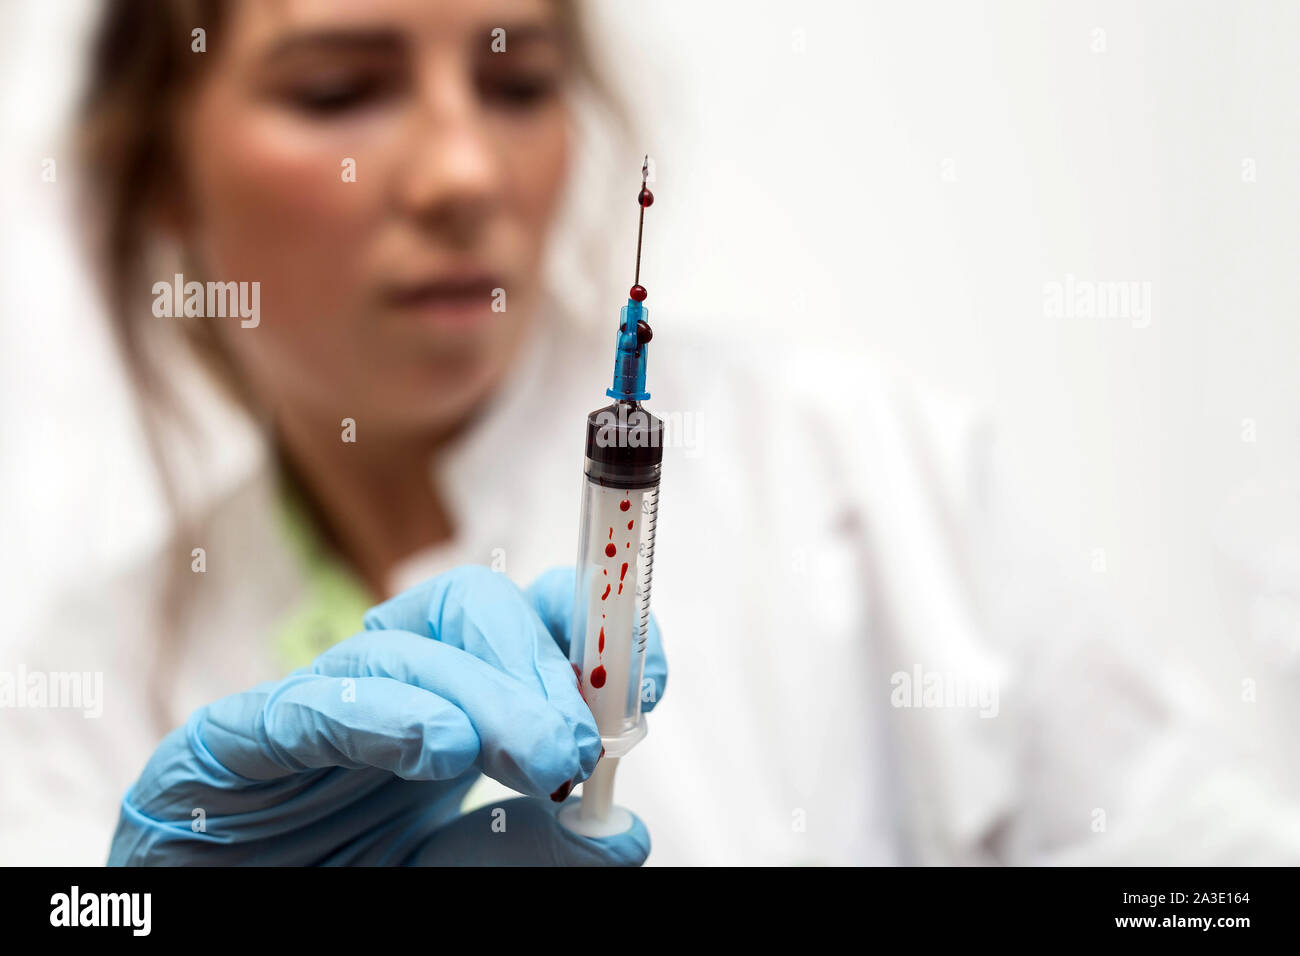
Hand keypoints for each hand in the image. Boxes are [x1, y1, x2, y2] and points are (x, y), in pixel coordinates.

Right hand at [109, 565, 666, 864]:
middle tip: (583, 744)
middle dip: (538, 665)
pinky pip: (300, 708)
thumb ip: (531, 850)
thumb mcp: (454, 874)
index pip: (521, 622)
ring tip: (542, 758)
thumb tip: (626, 832)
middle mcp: (383, 686)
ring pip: (397, 646)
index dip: (586, 630)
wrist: (224, 912)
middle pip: (468, 609)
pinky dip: (375, 713)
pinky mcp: (228, 745)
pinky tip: (434, 742)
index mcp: (443, 703)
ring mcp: (307, 708)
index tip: (644, 680)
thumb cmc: (338, 883)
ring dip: (482, 694)